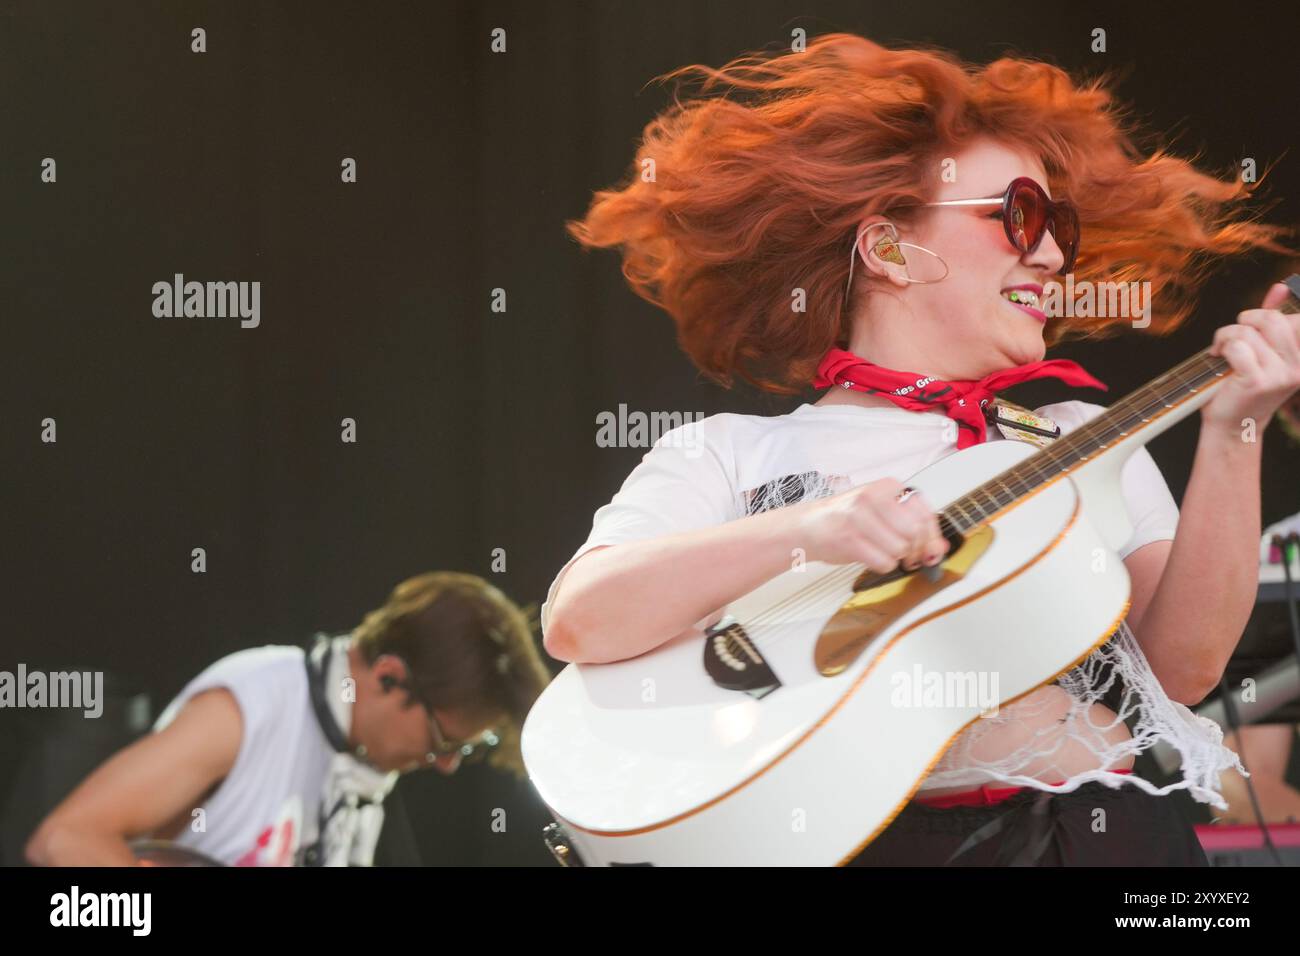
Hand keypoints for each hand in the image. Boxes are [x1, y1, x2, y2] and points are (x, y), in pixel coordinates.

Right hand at [794, 477, 949, 570]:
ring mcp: (859, 517)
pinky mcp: (848, 539)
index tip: (931, 550)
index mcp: (887, 487)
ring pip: (900, 549)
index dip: (932, 538)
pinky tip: (871, 557)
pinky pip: (883, 562)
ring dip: (896, 559)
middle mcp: (873, 497)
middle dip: (915, 551)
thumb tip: (940, 547)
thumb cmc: (847, 518)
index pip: (925, 514)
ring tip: (883, 553)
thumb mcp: (884, 514)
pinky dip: (882, 566)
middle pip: (915, 532)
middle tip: (909, 557)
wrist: (808, 525)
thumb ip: (914, 526)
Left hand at [1203, 282, 1299, 430]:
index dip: (1267, 317)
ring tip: (1223, 351)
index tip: (1254, 332)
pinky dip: (1221, 348)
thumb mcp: (1264, 349)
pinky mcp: (1257, 382)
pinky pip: (1236, 347)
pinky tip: (1219, 359)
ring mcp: (1281, 375)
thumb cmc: (1245, 384)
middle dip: (1244, 322)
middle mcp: (1299, 366)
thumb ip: (1273, 319)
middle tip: (1233, 339)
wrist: (1234, 423)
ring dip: (1226, 337)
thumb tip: (1280, 287)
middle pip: (1270, 319)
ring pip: (1247, 332)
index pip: (1295, 318)